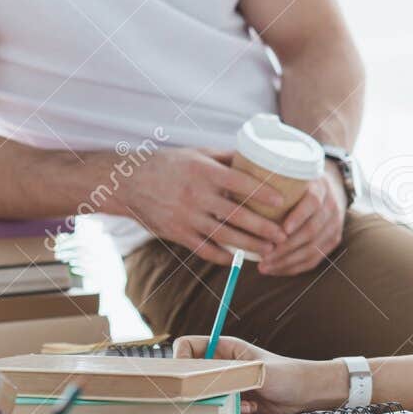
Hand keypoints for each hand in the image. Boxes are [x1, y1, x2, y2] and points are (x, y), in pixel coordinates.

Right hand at [116, 148, 287, 265]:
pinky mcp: (177, 233)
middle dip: (263, 228)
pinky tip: (238, 259)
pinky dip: (223, 256)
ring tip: (269, 250)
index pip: (240, 183)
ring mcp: (186, 217)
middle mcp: (196, 195)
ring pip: (224, 235)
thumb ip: (226, 157)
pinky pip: (204, 249)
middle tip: (283, 236)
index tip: (282, 202)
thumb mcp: (197, 154)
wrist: (129, 182)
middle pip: (237, 215)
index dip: (262, 193)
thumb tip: (257, 157)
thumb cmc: (169, 164)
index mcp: (204, 172)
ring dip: (250, 245)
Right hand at [172, 335, 346, 413]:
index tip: (184, 376)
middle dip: (201, 389)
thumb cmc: (287, 374)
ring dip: (220, 403)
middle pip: (191, 375)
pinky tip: (252, 409)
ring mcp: (227, 384)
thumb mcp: (257, 372)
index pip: (187, 346)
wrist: (307, 394)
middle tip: (215, 396)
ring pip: (205, 396)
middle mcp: (222, 365)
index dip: (179, 359)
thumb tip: (208, 383)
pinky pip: (220, 409)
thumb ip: (232, 376)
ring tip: (245, 402)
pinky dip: (233, 412)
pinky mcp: (234, 401)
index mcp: (224, 348)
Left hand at [256, 162, 347, 276]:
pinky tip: (277, 269)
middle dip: (286, 247)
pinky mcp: (333, 240)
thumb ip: (268, 181)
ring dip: (287, 261)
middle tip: (263, 256)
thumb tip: (231, 191)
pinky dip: (295, 267)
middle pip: (312, 230)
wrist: (330, 186)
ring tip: (265, 266)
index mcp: (319, 187)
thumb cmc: (298, 182)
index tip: (281, 230)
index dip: (298, 217)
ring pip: (313, 249)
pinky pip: (315, 259)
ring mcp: (335, 225)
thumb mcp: (289, 175)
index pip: (312, 202)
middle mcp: (331, 206)